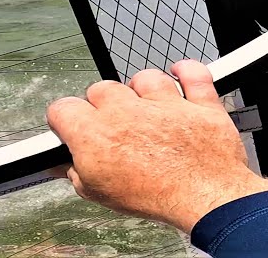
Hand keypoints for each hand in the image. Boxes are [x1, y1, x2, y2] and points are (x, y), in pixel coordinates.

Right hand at [46, 60, 267, 233]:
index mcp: (97, 133)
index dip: (65, 119)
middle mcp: (129, 110)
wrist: (204, 196)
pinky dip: (187, 71)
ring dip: (142, 89)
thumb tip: (64, 165)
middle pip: (103, 89)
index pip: (63, 108)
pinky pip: (193, 74)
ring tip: (147, 107)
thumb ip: (76, 172)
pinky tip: (181, 74)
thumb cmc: (155, 196)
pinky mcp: (199, 102)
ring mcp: (166, 103)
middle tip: (113, 125)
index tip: (72, 125)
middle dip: (103, 104)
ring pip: (145, 78)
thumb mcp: (99, 193)